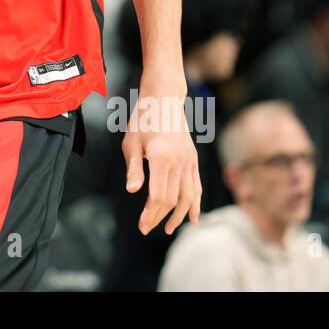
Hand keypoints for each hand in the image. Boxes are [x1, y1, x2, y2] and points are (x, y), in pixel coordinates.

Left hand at [122, 81, 202, 235]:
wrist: (163, 99)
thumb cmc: (142, 119)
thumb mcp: (131, 142)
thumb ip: (134, 168)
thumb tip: (133, 191)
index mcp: (162, 158)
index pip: (158, 196)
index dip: (150, 214)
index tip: (142, 226)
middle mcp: (179, 161)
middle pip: (173, 199)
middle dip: (159, 217)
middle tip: (147, 229)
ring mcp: (189, 160)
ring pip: (188, 196)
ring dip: (179, 216)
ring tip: (167, 229)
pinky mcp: (193, 159)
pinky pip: (197, 186)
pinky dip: (196, 204)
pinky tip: (193, 218)